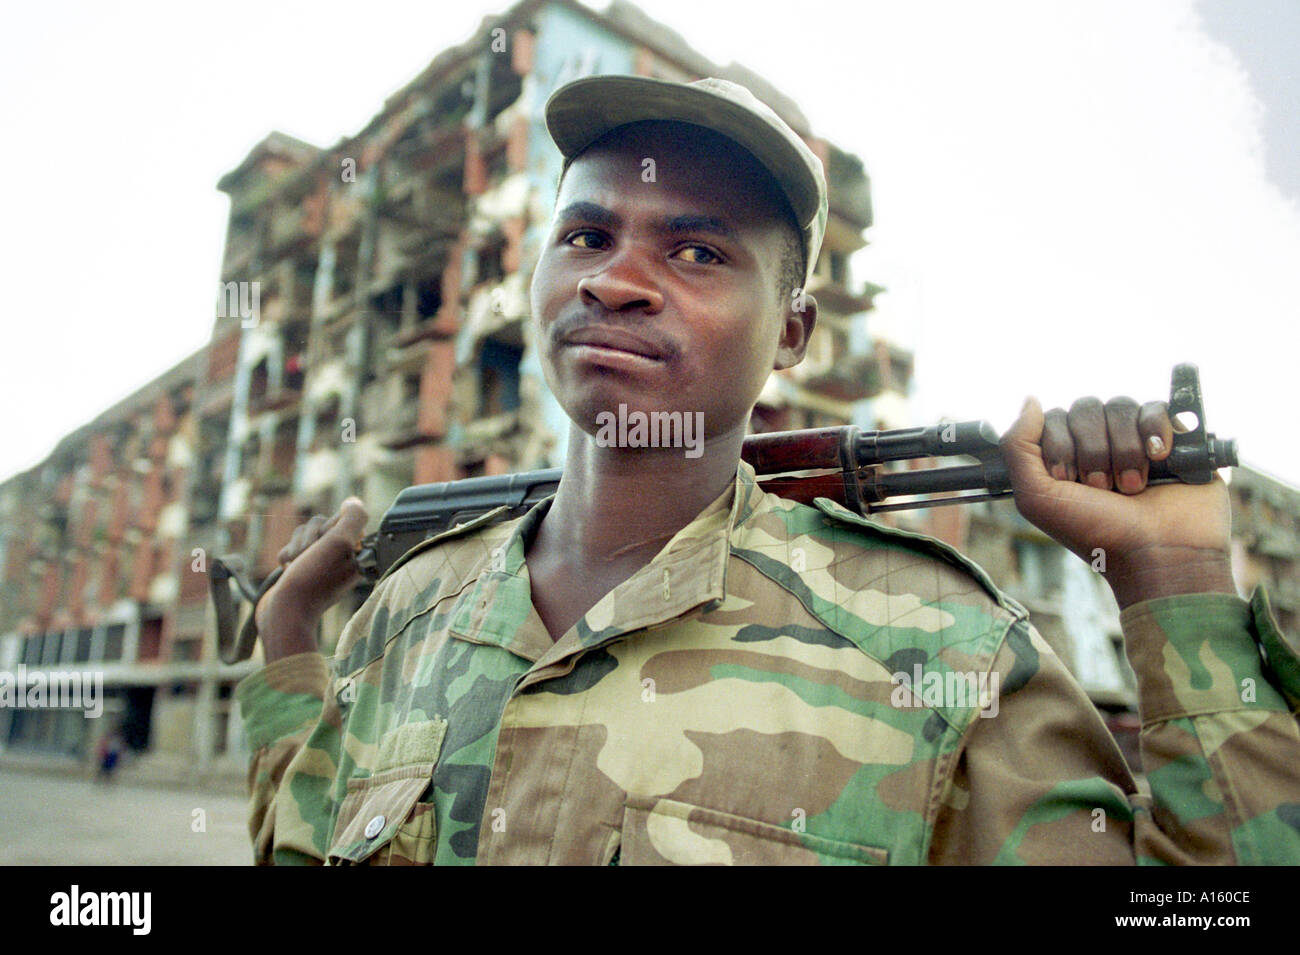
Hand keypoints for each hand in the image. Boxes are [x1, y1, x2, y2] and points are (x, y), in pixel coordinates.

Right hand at [254, 497, 368, 661]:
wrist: (284, 613)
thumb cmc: (311, 579)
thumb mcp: (339, 542)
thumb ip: (353, 518)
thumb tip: (353, 502)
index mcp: (358, 554)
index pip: (344, 520)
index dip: (331, 527)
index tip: (327, 544)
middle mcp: (342, 558)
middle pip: (321, 524)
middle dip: (309, 537)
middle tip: (308, 556)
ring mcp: (320, 563)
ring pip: (304, 533)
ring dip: (296, 546)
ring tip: (295, 565)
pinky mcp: (300, 568)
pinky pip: (292, 548)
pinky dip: (287, 556)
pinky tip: (286, 571)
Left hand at [1000, 395, 1234, 609]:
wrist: (1159, 554)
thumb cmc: (1097, 534)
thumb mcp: (1037, 498)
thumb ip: (1017, 447)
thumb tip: (1030, 400)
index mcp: (1065, 457)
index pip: (1053, 418)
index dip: (1060, 448)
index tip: (1070, 483)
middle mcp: (1098, 445)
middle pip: (1085, 409)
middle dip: (1092, 452)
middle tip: (1103, 489)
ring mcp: (1134, 440)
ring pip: (1119, 407)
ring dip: (1123, 450)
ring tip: (1132, 487)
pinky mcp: (1172, 438)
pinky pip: (1155, 408)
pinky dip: (1154, 431)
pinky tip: (1159, 459)